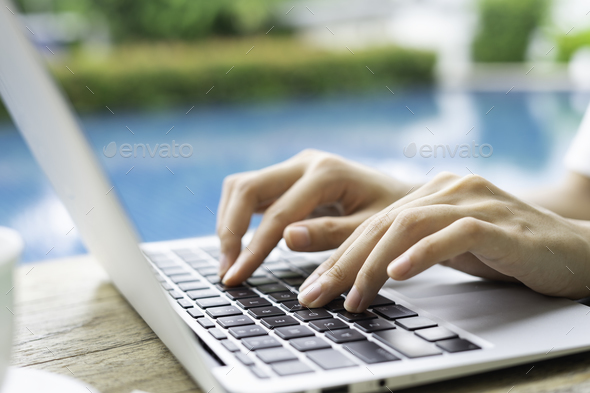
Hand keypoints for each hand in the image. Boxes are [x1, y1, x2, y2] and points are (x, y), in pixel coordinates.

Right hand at [217, 149, 413, 284]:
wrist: (409, 198)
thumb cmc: (397, 217)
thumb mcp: (372, 230)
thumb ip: (331, 234)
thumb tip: (287, 238)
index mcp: (326, 173)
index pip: (278, 214)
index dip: (253, 249)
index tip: (237, 277)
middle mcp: (306, 162)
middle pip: (246, 188)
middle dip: (230, 230)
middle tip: (228, 271)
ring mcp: (295, 167)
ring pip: (242, 186)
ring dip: (229, 222)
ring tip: (230, 261)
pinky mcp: (290, 178)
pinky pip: (252, 192)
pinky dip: (239, 216)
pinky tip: (240, 244)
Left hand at [297, 172, 589, 310]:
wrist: (573, 251)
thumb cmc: (506, 251)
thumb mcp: (448, 246)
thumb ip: (410, 248)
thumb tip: (361, 272)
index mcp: (433, 190)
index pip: (375, 223)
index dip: (339, 255)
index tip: (314, 286)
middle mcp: (449, 188)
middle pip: (383, 224)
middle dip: (343, 263)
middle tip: (315, 295)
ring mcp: (475, 201)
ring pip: (409, 226)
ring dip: (373, 265)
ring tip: (351, 297)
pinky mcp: (500, 223)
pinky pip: (453, 235)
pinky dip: (422, 254)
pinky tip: (398, 274)